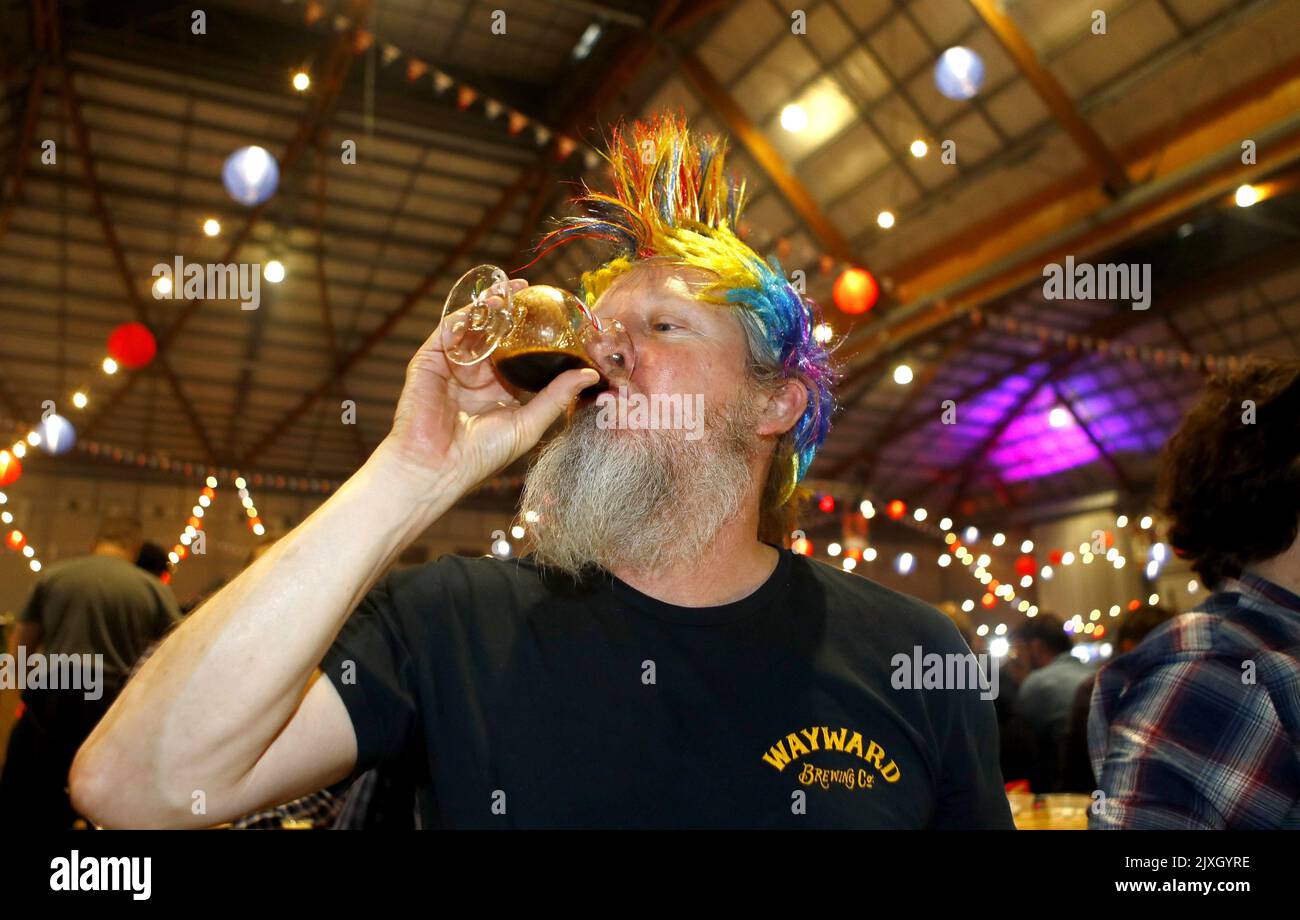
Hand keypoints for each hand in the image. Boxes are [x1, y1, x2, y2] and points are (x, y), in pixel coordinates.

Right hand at [378, 278, 598, 493]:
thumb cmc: (482, 455)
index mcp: (498, 390)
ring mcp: (451, 367)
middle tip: (526, 289)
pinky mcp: (429, 362)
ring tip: (507, 292)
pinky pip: (448, 332)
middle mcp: (475, 376)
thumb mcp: (529, 423)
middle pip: (494, 334)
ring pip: (472, 328)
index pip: (516, 352)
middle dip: (508, 310)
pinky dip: (465, 316)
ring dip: (488, 307)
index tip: (550, 312)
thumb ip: (557, 396)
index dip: (531, 332)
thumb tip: (591, 374)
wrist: (437, 468)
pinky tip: (484, 307)